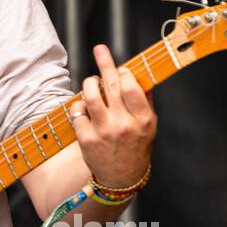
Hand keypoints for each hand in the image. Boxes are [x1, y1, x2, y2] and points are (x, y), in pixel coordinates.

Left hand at [69, 43, 156, 187]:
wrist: (122, 177)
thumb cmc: (136, 146)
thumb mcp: (149, 125)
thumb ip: (144, 100)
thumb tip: (136, 73)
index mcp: (143, 120)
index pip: (131, 88)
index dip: (124, 73)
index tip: (120, 68)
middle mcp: (124, 124)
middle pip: (111, 86)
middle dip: (105, 63)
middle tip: (100, 49)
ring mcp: (104, 132)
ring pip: (90, 95)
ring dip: (89, 83)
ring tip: (92, 81)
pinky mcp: (86, 139)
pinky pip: (77, 112)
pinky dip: (79, 106)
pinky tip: (85, 108)